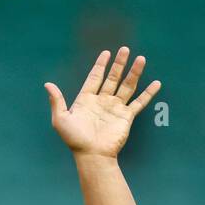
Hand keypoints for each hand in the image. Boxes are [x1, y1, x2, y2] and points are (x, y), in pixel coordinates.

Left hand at [46, 47, 160, 157]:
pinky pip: (139, 102)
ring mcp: (115, 108)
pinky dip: (148, 93)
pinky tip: (156, 83)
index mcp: (87, 100)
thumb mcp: (61, 119)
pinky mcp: (126, 117)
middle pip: (112, 78)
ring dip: (134, 72)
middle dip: (119, 64)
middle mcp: (102, 102)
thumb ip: (57, 101)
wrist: (92, 155)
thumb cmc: (75, 140)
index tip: (106, 53)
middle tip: (125, 50)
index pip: (95, 77)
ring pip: (127, 86)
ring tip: (141, 59)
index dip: (100, 65)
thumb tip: (47, 84)